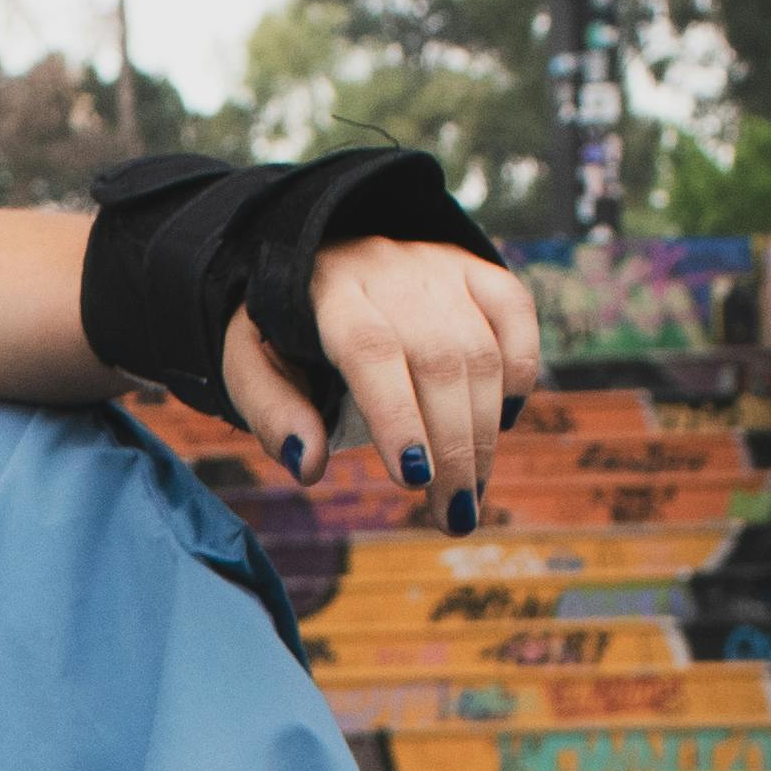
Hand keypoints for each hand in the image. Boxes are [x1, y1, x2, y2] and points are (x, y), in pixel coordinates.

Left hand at [226, 239, 538, 530]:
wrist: (312, 253)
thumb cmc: (281, 327)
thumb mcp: (250, 363)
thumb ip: (270, 412)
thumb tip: (308, 466)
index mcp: (328, 289)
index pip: (370, 348)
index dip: (396, 414)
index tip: (413, 478)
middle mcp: (389, 270)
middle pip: (436, 360)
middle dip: (452, 447)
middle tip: (452, 517)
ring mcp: (437, 267)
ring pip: (479, 351)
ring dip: (482, 434)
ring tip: (469, 498)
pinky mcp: (473, 269)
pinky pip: (516, 313)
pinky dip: (520, 371)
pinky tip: (502, 422)